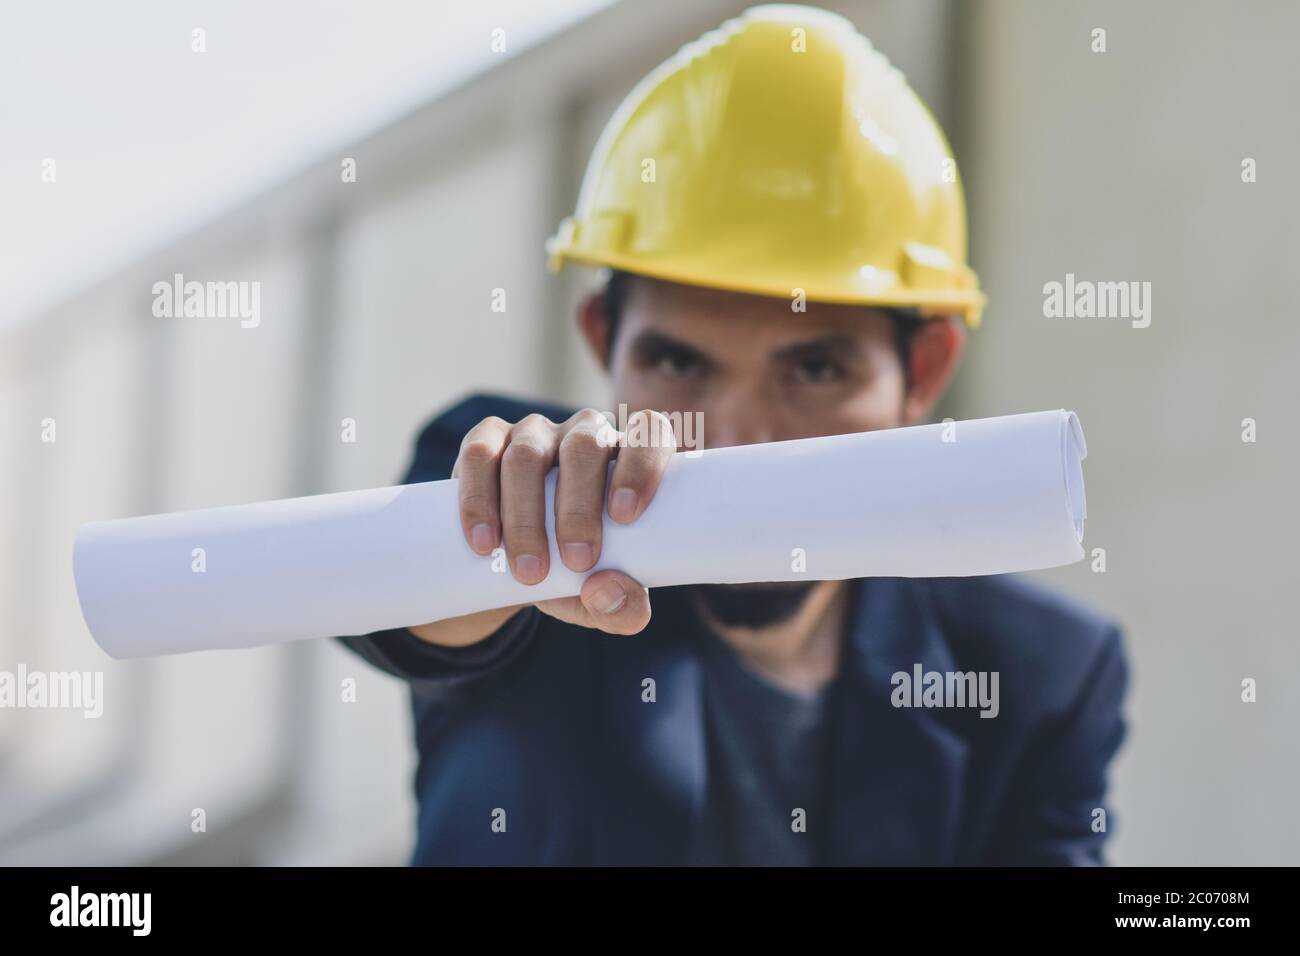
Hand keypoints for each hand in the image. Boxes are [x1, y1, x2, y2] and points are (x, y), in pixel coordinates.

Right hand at [452, 408, 676, 634]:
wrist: (510, 570)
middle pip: (585, 445)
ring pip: (527, 454)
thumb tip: (607, 592)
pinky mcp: (487, 441)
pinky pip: (479, 455)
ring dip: (525, 515)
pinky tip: (485, 542)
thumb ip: (622, 608)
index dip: (641, 465)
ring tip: (528, 571)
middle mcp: (584, 434)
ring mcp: (534, 434)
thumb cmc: (573, 574)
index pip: (648, 433)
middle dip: (579, 507)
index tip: (625, 516)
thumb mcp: (603, 599)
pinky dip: (478, 501)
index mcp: (627, 457)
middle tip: (577, 562)